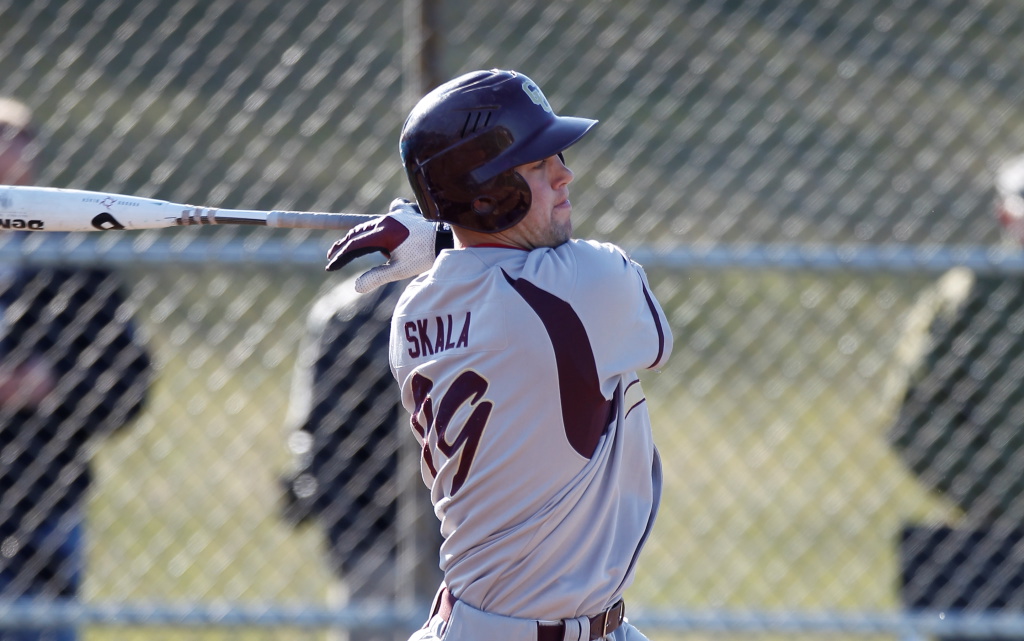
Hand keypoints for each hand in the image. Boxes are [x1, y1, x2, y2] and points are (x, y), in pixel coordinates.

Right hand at [325, 199, 442, 292]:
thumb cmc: (424, 257)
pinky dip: (383, 220)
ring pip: (371, 224)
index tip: (330, 266)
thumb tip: (356, 287)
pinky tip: (385, 224)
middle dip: (344, 245)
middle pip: (358, 233)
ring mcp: (396, 214)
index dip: (340, 256)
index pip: (354, 245)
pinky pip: (390, 211)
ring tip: (351, 246)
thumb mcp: (400, 270)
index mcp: (382, 234)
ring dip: (360, 236)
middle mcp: (386, 220)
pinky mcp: (406, 211)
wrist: (447, 239)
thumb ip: (377, 277)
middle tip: (333, 256)